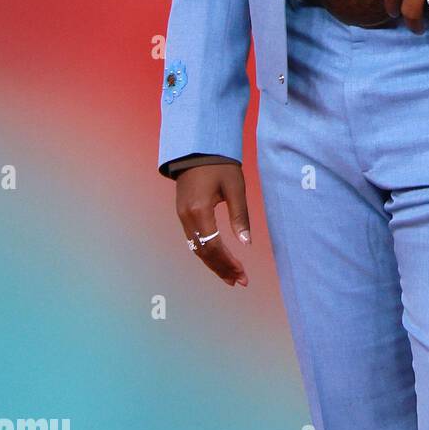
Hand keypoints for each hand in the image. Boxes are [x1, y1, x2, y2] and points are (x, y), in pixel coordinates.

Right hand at [176, 163, 250, 286]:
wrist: (198, 147)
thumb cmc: (220, 164)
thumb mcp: (235, 187)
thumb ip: (240, 215)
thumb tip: (247, 243)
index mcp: (199, 210)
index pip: (213, 246)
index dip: (228, 262)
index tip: (243, 273)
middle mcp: (186, 217)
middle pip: (203, 253)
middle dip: (221, 268)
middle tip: (239, 281)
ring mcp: (181, 215)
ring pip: (196, 249)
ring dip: (214, 264)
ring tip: (231, 276)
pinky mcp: (182, 213)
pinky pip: (193, 240)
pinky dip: (206, 252)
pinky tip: (218, 259)